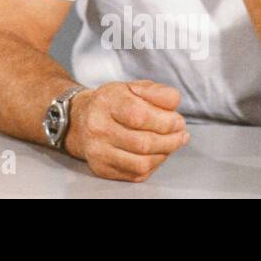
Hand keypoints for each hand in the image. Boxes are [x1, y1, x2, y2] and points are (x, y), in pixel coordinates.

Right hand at [66, 80, 190, 181]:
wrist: (80, 120)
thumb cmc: (112, 103)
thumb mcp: (132, 88)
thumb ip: (156, 92)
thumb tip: (174, 104)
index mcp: (105, 101)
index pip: (139, 116)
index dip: (165, 121)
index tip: (178, 121)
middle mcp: (97, 127)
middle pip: (143, 143)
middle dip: (171, 140)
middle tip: (180, 134)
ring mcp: (98, 151)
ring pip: (142, 162)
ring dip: (164, 154)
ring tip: (171, 143)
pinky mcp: (102, 168)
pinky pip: (137, 173)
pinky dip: (153, 164)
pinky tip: (156, 153)